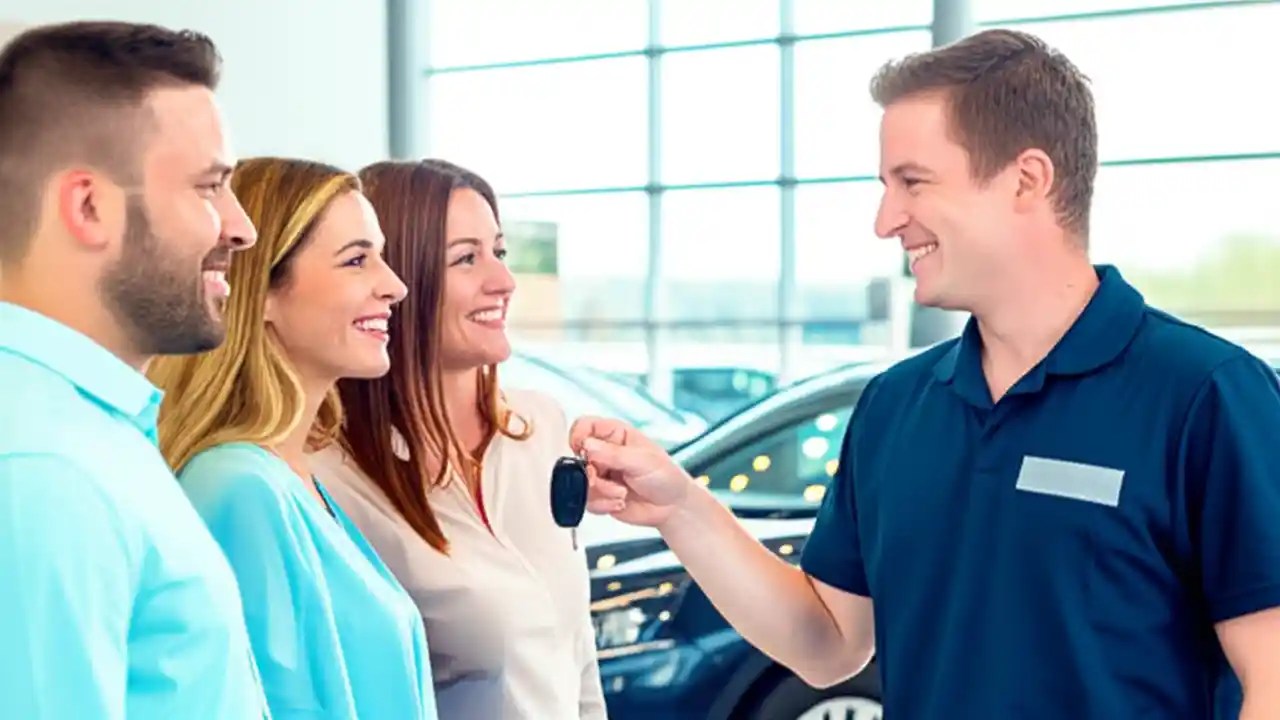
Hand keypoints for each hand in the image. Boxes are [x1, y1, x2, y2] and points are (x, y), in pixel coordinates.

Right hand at [569, 416, 692, 527]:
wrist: (672, 507)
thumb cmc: (665, 476)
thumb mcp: (641, 461)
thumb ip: (613, 454)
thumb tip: (587, 445)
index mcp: (614, 435)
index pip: (584, 426)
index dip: (578, 437)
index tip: (583, 451)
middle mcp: (603, 453)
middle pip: (576, 458)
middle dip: (590, 474)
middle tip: (600, 479)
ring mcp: (600, 475)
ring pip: (580, 483)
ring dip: (601, 492)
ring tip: (621, 493)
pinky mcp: (599, 496)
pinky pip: (587, 501)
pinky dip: (603, 504)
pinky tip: (620, 503)